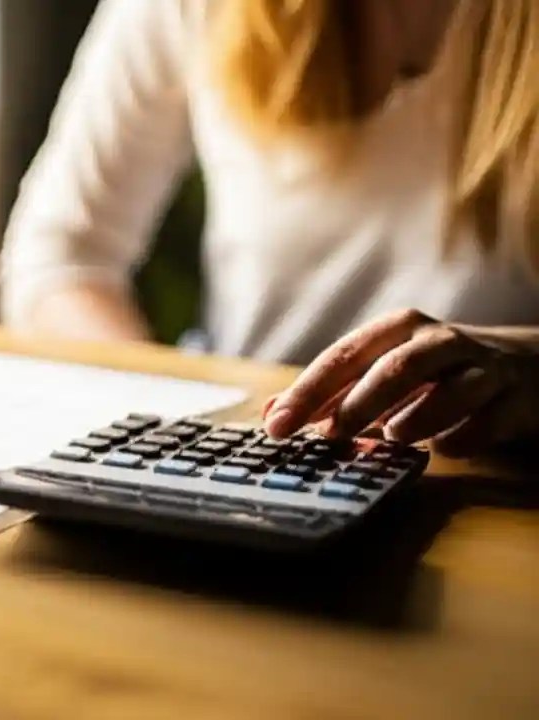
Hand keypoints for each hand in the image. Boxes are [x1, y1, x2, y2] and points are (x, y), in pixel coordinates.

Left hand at [263, 309, 538, 456]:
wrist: (527, 366)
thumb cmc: (435, 371)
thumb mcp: (381, 370)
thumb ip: (330, 392)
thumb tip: (270, 412)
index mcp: (398, 328)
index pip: (343, 356)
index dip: (307, 392)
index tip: (275, 426)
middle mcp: (440, 341)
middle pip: (396, 368)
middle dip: (359, 405)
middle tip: (330, 436)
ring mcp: (483, 368)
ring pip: (451, 390)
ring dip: (416, 420)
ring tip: (392, 437)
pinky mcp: (515, 400)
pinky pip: (487, 424)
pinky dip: (460, 439)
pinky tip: (442, 448)